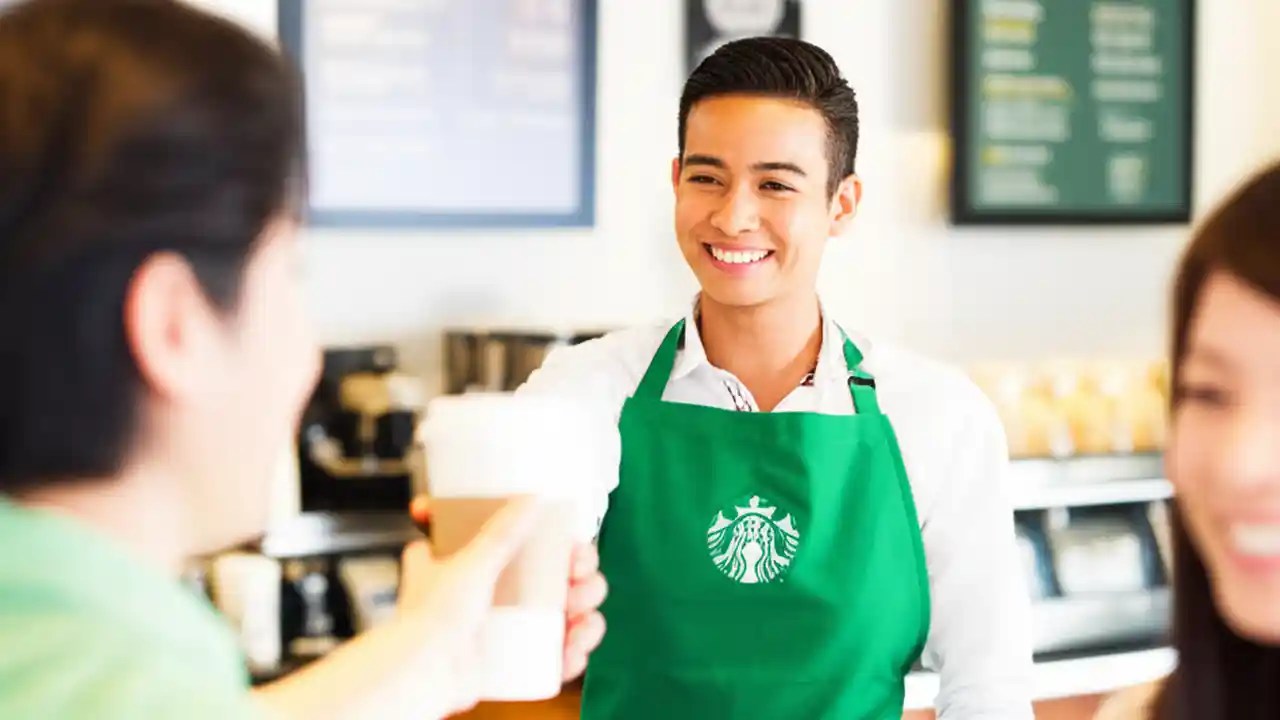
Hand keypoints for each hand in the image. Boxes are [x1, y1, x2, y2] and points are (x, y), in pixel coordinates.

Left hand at [409, 496, 606, 682]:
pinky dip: (572, 646)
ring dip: (582, 610)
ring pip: (560, 611)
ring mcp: (503, 625)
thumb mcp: (470, 563)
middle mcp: (488, 593)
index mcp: (469, 563)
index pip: (516, 539)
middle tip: (579, 574)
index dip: (547, 537)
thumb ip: (501, 531)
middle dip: (577, 575)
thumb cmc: (428, 620)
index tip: (566, 539)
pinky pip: (555, 648)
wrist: (423, 676)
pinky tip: (575, 643)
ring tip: (581, 613)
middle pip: (549, 574)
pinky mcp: (513, 656)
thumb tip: (530, 500)